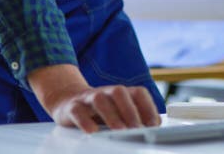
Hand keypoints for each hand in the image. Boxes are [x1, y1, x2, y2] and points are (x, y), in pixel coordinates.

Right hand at [28, 64, 160, 132]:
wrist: (67, 101)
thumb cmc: (99, 111)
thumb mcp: (118, 112)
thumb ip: (136, 116)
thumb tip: (156, 125)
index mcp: (121, 92)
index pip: (138, 93)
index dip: (148, 107)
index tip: (154, 125)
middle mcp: (106, 92)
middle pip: (120, 93)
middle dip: (130, 111)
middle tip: (137, 129)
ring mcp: (88, 98)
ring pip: (100, 100)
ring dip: (111, 115)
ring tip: (119, 130)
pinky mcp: (72, 107)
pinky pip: (78, 111)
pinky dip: (85, 121)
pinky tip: (91, 131)